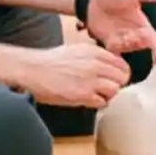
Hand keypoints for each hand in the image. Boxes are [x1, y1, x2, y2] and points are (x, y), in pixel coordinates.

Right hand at [13, 43, 130, 108]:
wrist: (33, 70)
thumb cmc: (52, 61)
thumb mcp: (78, 51)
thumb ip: (96, 56)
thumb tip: (110, 65)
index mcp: (96, 52)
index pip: (122, 64)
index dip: (120, 74)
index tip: (115, 78)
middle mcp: (96, 64)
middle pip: (122, 78)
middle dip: (116, 84)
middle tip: (107, 89)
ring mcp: (90, 80)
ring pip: (115, 90)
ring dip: (108, 95)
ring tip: (97, 95)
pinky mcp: (83, 95)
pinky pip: (102, 102)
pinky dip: (97, 103)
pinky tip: (88, 100)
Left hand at [85, 0, 155, 63]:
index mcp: (142, 23)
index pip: (154, 39)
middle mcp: (134, 33)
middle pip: (145, 46)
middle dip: (149, 52)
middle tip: (151, 50)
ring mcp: (121, 38)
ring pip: (130, 48)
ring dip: (131, 44)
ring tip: (127, 36)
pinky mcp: (108, 42)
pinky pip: (115, 51)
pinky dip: (116, 50)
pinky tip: (114, 43)